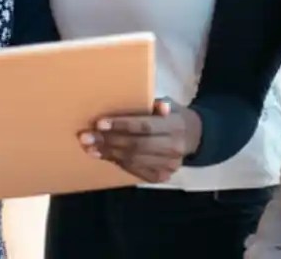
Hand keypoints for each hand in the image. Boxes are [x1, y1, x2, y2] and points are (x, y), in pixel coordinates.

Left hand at [79, 98, 200, 183]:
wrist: (194, 137)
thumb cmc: (174, 116)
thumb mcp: (171, 104)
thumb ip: (160, 104)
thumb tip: (159, 106)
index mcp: (175, 126)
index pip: (145, 127)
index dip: (121, 125)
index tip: (99, 123)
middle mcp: (173, 148)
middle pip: (136, 145)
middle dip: (109, 141)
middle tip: (86, 137)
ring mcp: (168, 165)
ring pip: (134, 160)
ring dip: (109, 154)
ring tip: (90, 147)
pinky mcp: (162, 176)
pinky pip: (136, 170)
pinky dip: (118, 163)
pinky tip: (103, 156)